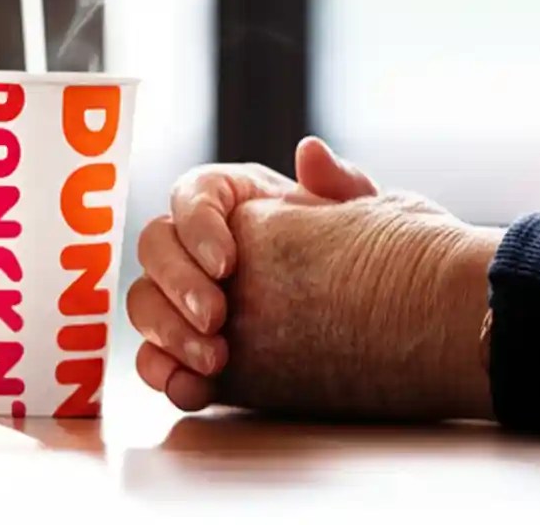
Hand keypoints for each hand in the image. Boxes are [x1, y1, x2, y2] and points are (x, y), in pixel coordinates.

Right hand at [129, 138, 497, 419]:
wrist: (395, 327)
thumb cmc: (376, 261)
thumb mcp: (372, 219)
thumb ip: (341, 186)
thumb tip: (309, 151)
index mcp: (232, 202)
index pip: (190, 195)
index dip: (197, 227)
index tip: (227, 263)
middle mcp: (199, 247)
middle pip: (155, 247)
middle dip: (177, 283)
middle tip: (217, 318)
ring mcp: (187, 299)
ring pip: (144, 301)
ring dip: (167, 330)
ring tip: (213, 359)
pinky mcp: (188, 349)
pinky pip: (154, 357)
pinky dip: (161, 371)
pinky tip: (188, 387)